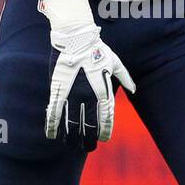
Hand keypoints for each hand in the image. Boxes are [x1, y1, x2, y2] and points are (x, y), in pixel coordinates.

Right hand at [45, 21, 135, 144]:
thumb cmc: (98, 49)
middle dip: (88, 140)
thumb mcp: (116, 62)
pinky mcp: (58, 89)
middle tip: (88, 147)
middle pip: (89, 126)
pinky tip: (52, 135)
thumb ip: (125, 77)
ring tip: (71, 144)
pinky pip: (54, 112)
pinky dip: (52, 125)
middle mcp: (90, 96)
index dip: (105, 131)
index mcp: (105, 91)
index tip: (103, 139)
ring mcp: (73, 94)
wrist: (77, 37)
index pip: (107, 119)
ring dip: (71, 137)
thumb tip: (133, 89)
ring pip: (71, 123)